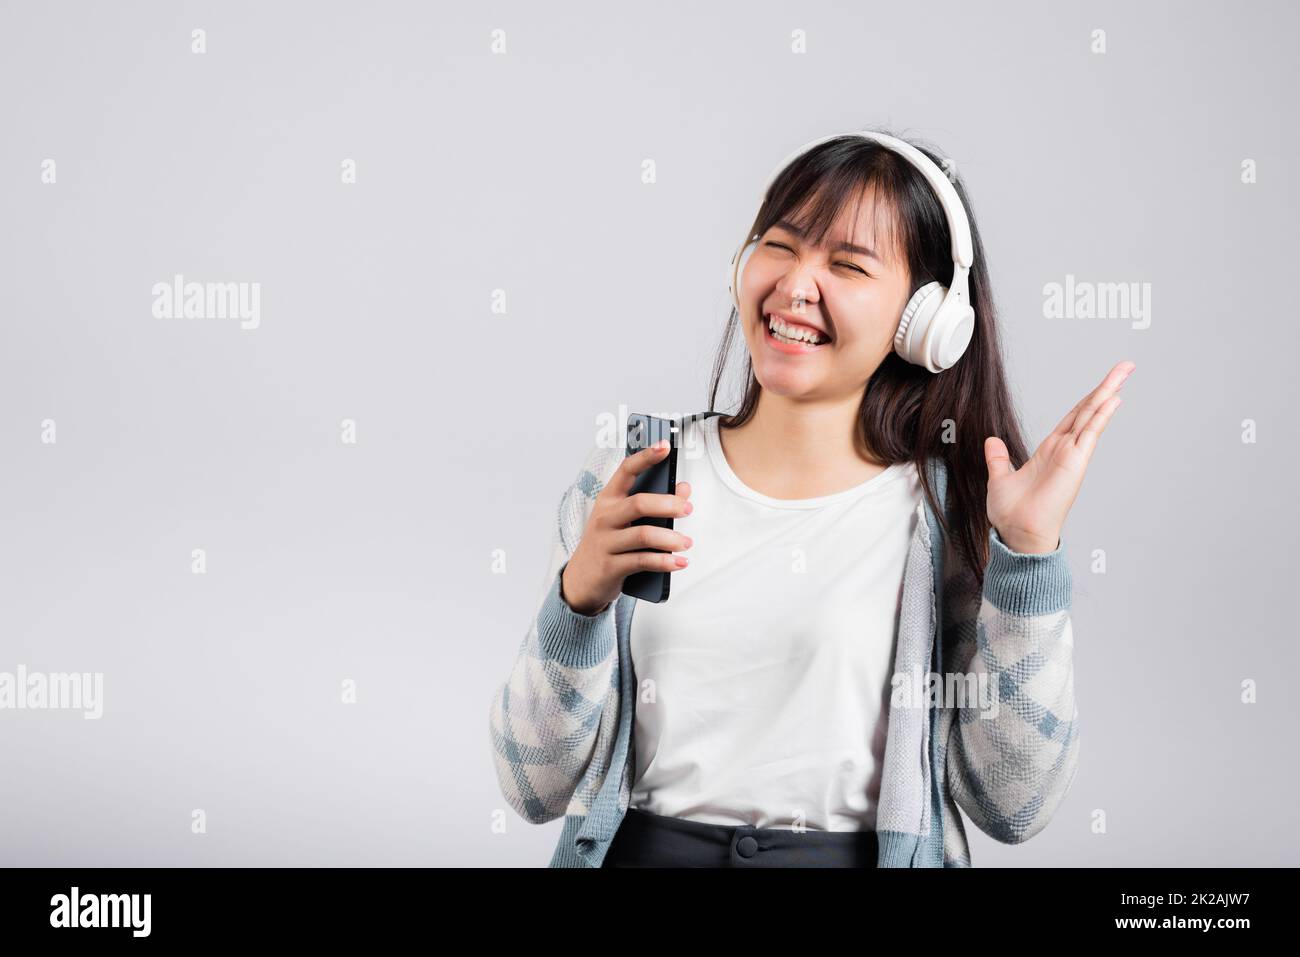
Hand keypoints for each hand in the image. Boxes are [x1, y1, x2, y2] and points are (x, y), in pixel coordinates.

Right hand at [560, 440, 694, 615]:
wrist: (581, 580)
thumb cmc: (609, 543)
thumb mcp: (626, 521)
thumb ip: (655, 503)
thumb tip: (684, 490)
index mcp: (608, 499)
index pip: (626, 470)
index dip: (646, 457)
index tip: (665, 445)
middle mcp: (605, 517)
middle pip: (639, 504)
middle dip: (668, 504)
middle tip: (688, 509)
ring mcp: (606, 542)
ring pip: (643, 535)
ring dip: (670, 538)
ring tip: (686, 542)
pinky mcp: (611, 566)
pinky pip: (642, 561)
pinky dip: (665, 562)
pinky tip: (680, 562)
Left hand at [984, 360, 1134, 554]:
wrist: (1016, 533)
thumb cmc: (1010, 513)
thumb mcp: (999, 478)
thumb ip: (998, 459)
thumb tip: (992, 442)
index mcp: (1049, 451)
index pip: (1073, 417)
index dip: (1087, 399)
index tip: (1103, 385)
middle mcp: (1064, 450)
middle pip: (1088, 410)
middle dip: (1106, 387)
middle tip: (1125, 367)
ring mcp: (1072, 455)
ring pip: (1093, 416)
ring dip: (1108, 392)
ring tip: (1125, 372)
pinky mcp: (1075, 463)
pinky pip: (1090, 434)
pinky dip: (1101, 415)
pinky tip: (1113, 398)